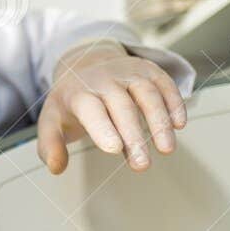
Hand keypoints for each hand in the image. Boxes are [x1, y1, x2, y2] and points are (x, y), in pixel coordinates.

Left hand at [37, 40, 186, 173]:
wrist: (86, 63)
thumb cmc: (71, 100)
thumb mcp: (52, 120)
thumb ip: (50, 145)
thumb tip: (55, 167)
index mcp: (78, 93)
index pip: (90, 108)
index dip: (102, 127)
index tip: (114, 148)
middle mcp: (104, 79)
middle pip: (122, 105)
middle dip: (134, 135)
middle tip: (142, 164)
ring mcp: (128, 72)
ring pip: (148, 92)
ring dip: (159, 121)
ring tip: (166, 149)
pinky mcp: (149, 70)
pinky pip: (165, 83)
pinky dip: (174, 102)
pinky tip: (179, 124)